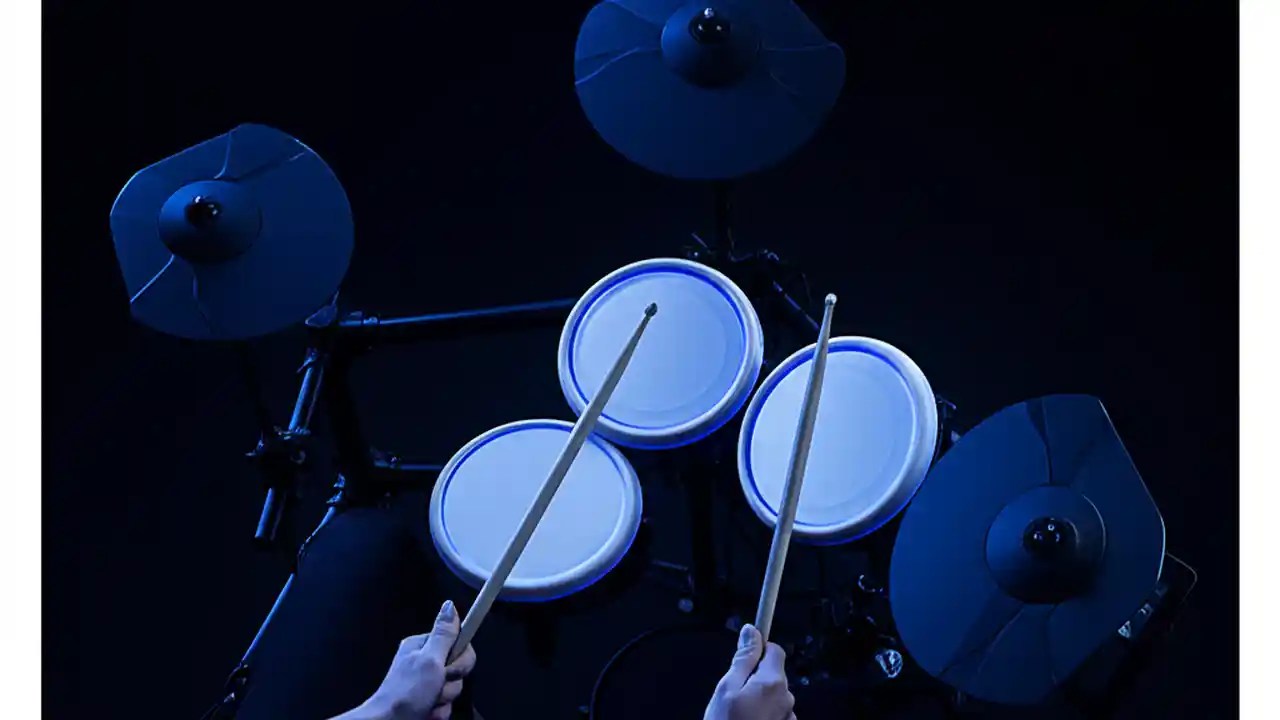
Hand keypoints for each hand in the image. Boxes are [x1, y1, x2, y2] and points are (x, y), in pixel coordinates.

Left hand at [331, 600, 477, 719]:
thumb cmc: (407, 691)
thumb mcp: (429, 659)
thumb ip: (444, 634)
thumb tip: (450, 604)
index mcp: (424, 646)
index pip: (459, 642)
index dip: (460, 657)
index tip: (451, 668)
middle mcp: (426, 662)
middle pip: (459, 667)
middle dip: (451, 682)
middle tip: (436, 686)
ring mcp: (427, 684)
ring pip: (454, 689)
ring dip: (444, 700)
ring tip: (427, 703)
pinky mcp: (428, 703)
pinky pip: (446, 706)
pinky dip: (438, 712)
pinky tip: (426, 713)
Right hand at [704, 624, 795, 719]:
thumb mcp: (727, 688)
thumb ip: (743, 659)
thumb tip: (752, 630)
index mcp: (773, 682)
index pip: (776, 650)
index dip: (758, 651)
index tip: (742, 662)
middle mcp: (787, 697)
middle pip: (774, 675)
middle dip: (756, 679)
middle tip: (733, 695)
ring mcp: (789, 717)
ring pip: (774, 696)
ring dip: (760, 700)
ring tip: (739, 715)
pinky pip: (777, 714)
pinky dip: (764, 716)